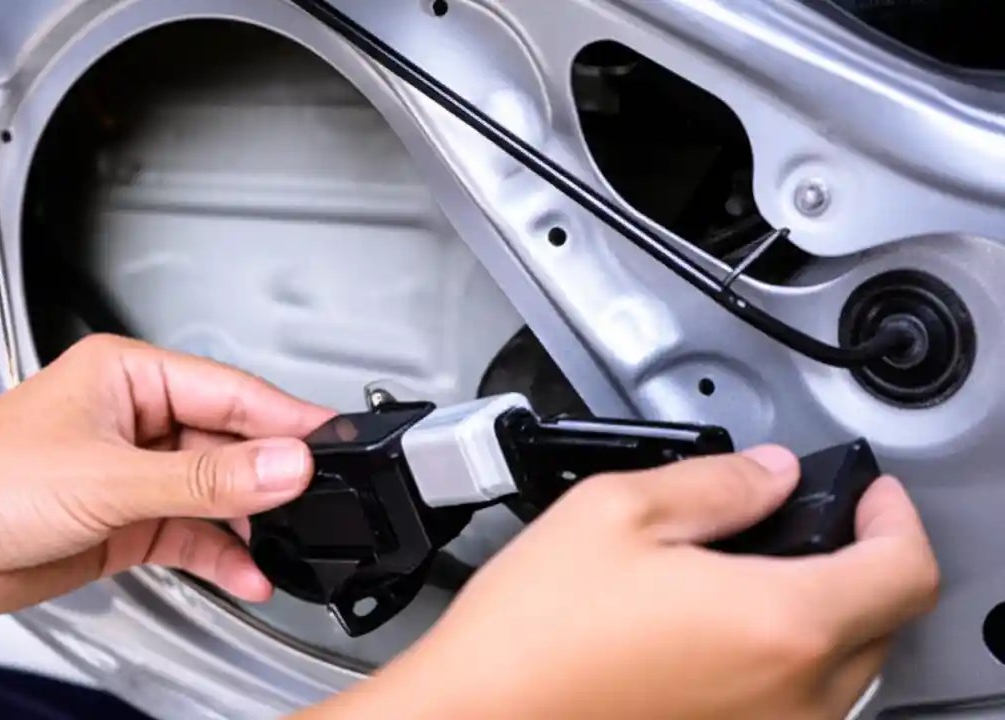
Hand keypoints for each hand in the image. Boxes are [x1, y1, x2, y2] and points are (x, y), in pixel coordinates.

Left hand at [0, 334, 333, 616]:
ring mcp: (131, 472)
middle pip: (228, 443)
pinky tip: (246, 573)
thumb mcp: (108, 477)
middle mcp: (134, 418)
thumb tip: (283, 463)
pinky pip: (190, 532)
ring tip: (289, 544)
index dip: (285, 419)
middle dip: (269, 476)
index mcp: (129, 375)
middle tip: (319, 501)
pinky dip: (219, 554)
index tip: (333, 442)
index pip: (231, 391)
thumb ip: (204, 479)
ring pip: (213, 492)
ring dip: (247, 522)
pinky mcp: (123, 520)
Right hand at [326, 447, 938, 718]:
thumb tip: (765, 474)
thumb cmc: (531, 635)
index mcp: (778, 623)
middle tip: (806, 521)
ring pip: (842, 666)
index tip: (869, 494)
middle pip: (881, 619)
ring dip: (819, 610)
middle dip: (857, 559)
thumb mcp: (616, 512)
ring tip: (747, 572)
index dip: (895, 516)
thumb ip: (714, 482)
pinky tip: (714, 628)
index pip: (904, 569)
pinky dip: (781, 656)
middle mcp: (793, 696)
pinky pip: (794, 702)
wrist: (480, 716)